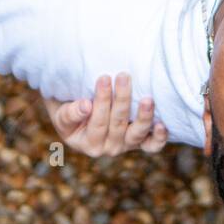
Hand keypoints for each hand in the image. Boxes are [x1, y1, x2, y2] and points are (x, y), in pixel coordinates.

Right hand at [42, 74, 168, 156]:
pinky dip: (159, 137)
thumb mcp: (60, 111)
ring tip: (147, 98)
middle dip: (122, 99)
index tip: (104, 77)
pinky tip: (163, 124)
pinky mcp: (140, 142)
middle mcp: (108, 148)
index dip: (102, 100)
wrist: (78, 112)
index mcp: (87, 143)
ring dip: (144, 116)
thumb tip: (86, 106)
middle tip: (123, 75)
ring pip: (137, 133)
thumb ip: (70, 112)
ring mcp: (126, 145)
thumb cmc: (67, 108)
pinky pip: (152, 145)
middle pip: (118, 124)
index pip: (97, 122)